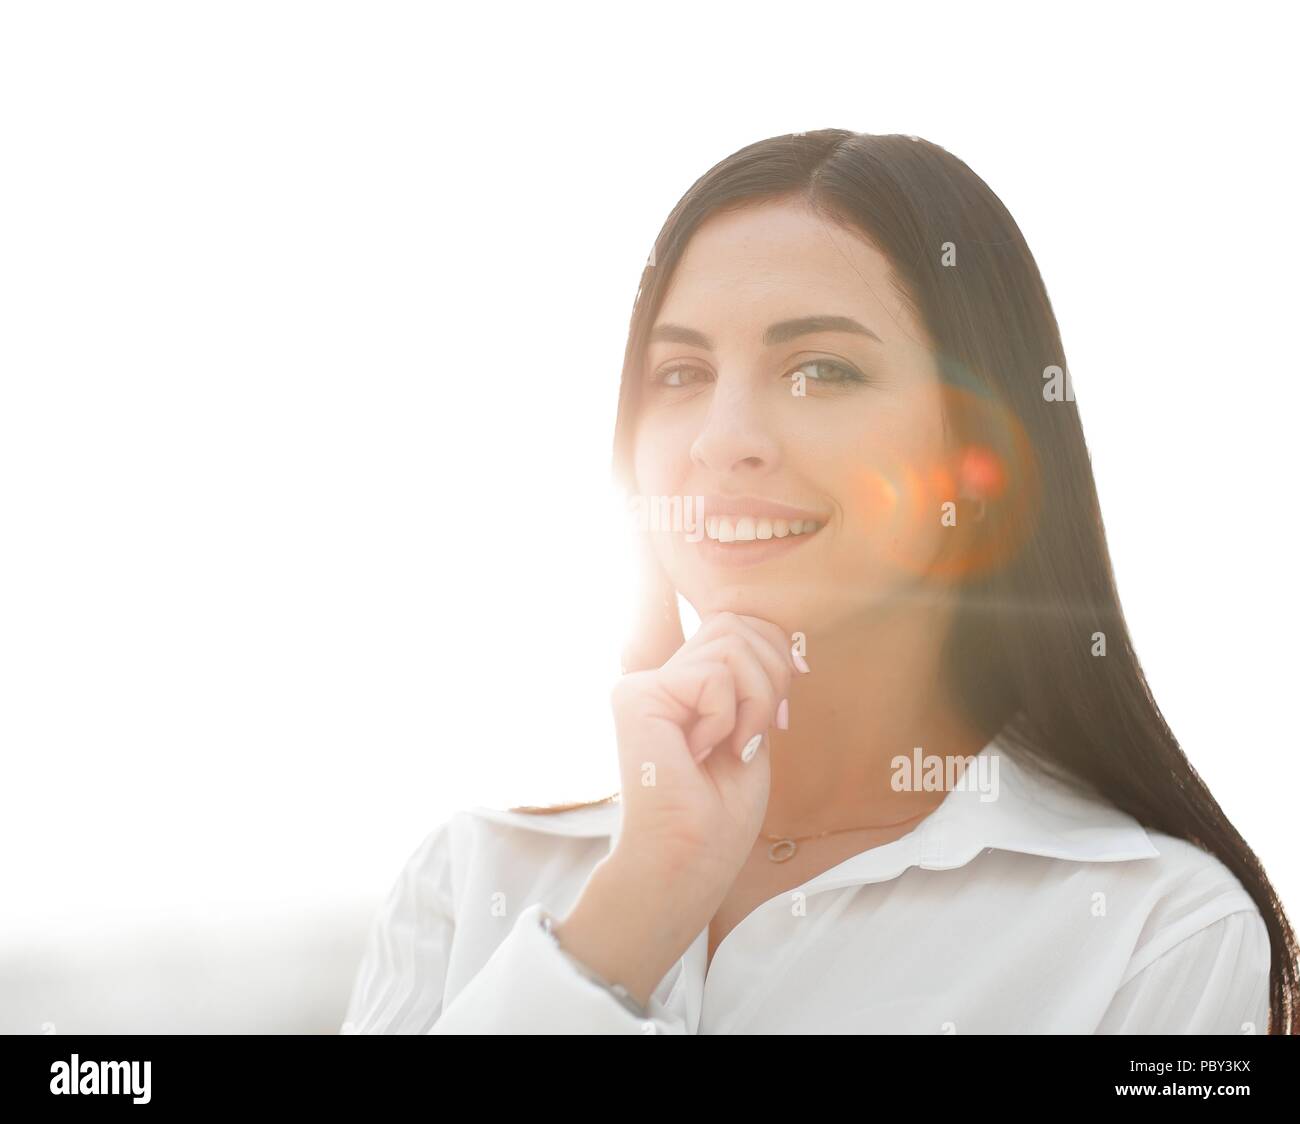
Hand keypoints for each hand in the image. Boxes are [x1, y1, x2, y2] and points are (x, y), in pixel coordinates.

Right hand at [610, 525, 800, 895]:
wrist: (691, 859)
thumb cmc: (721, 811)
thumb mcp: (750, 728)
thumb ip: (749, 679)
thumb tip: (773, 632)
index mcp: (682, 686)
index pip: (735, 625)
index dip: (775, 655)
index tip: (784, 715)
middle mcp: (657, 678)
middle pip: (734, 623)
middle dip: (772, 674)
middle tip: (764, 730)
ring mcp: (643, 685)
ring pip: (730, 641)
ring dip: (756, 698)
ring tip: (737, 745)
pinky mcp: (636, 697)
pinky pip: (713, 675)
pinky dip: (728, 716)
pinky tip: (703, 752)